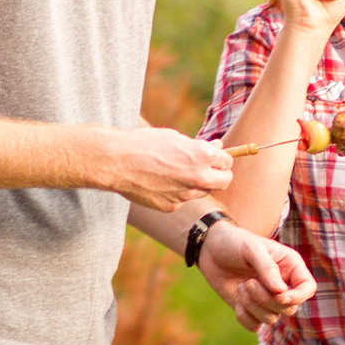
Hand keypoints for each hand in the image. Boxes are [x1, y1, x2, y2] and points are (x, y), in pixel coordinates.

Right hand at [106, 129, 232, 210]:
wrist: (116, 161)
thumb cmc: (144, 144)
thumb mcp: (175, 138)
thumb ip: (200, 146)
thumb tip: (218, 147)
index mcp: (203, 155)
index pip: (227, 162)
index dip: (221, 159)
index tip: (214, 158)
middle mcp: (199, 177)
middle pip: (225, 182)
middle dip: (220, 175)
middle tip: (208, 170)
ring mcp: (186, 194)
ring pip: (203, 192)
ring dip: (197, 184)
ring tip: (175, 172)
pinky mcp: (172, 206)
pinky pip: (183, 200)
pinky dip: (178, 192)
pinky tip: (161, 182)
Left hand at [198, 218, 316, 328]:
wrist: (210, 248)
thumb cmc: (234, 242)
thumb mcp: (252, 248)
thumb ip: (268, 268)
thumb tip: (280, 291)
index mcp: (290, 267)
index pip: (308, 288)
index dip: (298, 296)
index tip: (280, 296)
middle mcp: (282, 286)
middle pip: (289, 308)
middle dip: (267, 300)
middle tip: (248, 283)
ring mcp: (267, 300)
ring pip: (272, 318)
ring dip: (253, 305)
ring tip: (241, 286)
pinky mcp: (251, 310)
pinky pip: (255, 326)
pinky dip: (244, 316)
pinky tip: (237, 299)